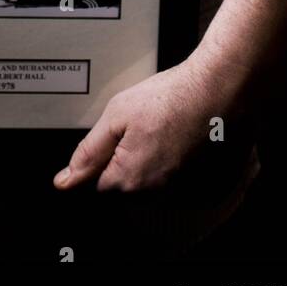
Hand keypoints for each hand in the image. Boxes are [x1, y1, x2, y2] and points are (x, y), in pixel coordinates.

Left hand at [52, 60, 233, 193]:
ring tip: (167, 131)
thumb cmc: (170, 97)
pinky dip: (181, 167)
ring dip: (156, 165)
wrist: (221, 89)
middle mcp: (160, 196)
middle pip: (129, 189)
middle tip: (145, 128)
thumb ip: (89, 152)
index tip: (119, 136)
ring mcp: (187, 195)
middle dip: (129, 163)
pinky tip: (185, 141)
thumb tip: (65, 181)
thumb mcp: (116, 115)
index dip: (103, 159)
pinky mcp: (210, 190)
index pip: (100, 186)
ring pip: (156, 188)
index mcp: (131, 180)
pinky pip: (184, 186)